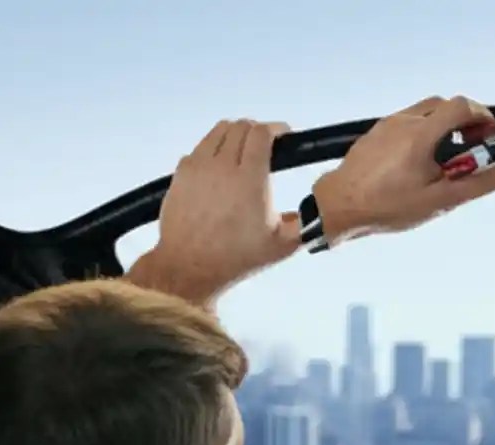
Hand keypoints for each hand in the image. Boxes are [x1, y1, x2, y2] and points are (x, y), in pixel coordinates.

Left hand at [132, 120, 301, 304]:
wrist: (190, 266)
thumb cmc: (237, 257)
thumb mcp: (282, 245)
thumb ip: (304, 224)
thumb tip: (314, 212)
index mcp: (251, 179)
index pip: (262, 133)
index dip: (276, 128)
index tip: (284, 134)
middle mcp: (223, 166)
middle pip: (241, 127)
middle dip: (257, 130)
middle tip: (266, 143)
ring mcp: (198, 167)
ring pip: (218, 131)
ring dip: (234, 134)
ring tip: (242, 148)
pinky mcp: (180, 174)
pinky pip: (199, 148)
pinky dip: (213, 149)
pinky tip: (219, 166)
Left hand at [311, 95, 494, 245]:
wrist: (338, 207)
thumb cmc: (389, 208)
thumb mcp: (444, 199)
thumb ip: (486, 179)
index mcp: (421, 135)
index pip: (464, 107)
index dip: (485, 118)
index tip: (494, 135)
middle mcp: (404, 122)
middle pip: (448, 105)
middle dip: (466, 122)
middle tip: (471, 150)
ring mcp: (387, 124)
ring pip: (428, 112)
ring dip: (445, 128)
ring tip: (445, 161)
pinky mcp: (377, 131)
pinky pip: (409, 122)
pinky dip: (425, 134)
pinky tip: (420, 164)